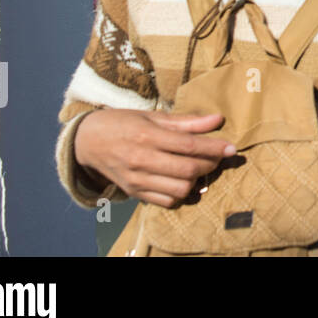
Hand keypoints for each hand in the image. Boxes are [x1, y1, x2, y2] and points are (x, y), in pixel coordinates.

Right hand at [74, 109, 235, 207]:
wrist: (86, 141)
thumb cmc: (122, 123)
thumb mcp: (151, 115)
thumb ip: (185, 121)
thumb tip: (217, 120)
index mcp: (146, 136)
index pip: (188, 145)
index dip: (214, 148)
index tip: (231, 148)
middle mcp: (141, 160)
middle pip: (188, 169)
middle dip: (210, 164)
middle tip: (218, 157)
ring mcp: (136, 180)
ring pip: (179, 189)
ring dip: (197, 180)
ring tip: (200, 168)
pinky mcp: (134, 193)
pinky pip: (166, 201)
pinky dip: (180, 194)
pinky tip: (184, 180)